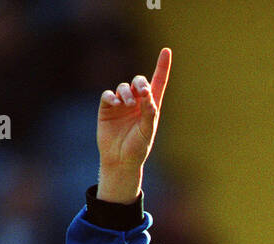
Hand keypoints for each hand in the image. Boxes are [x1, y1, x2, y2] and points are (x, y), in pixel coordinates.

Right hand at [97, 48, 171, 181]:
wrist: (119, 161)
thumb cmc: (137, 149)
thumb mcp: (147, 133)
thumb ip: (149, 114)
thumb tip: (148, 96)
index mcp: (150, 107)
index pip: (157, 83)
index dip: (162, 67)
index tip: (166, 51)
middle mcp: (136, 102)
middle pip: (138, 81)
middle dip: (140, 83)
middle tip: (142, 92)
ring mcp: (121, 104)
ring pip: (123, 87)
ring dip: (126, 93)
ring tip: (127, 105)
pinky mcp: (107, 108)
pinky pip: (108, 95)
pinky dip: (112, 96)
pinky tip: (115, 103)